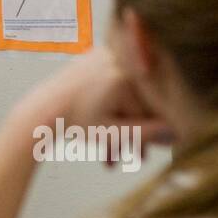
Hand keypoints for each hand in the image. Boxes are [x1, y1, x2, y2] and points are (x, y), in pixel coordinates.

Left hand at [25, 47, 173, 152]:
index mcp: (124, 76)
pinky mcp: (91, 61)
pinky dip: (111, 107)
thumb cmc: (74, 122)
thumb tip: (176, 134)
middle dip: (134, 133)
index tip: (156, 148)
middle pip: (136, 101)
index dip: (155, 130)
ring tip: (113, 155)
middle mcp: (115, 62)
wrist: (41, 111)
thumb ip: (146, 133)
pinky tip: (106, 132)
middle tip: (136, 159)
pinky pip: (112, 86)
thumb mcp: (113, 133)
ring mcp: (102, 58)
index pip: (151, 106)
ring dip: (120, 125)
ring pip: (123, 97)